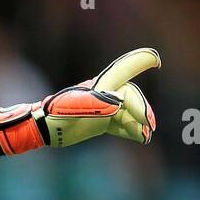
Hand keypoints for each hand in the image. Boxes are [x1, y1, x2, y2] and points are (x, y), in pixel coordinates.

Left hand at [0, 48, 159, 155]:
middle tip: (149, 126)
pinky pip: (121, 125)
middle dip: (142, 109)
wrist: (43, 129)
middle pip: (131, 97)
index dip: (140, 61)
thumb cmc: (55, 115)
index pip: (124, 70)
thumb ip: (95, 104)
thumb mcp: (73, 109)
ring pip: (129, 113)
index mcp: (100, 86)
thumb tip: (118, 104)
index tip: (156, 60)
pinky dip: (131, 131)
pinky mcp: (101, 122)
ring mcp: (104, 109)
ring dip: (139, 123)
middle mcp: (104, 95)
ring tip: (145, 136)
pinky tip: (139, 139)